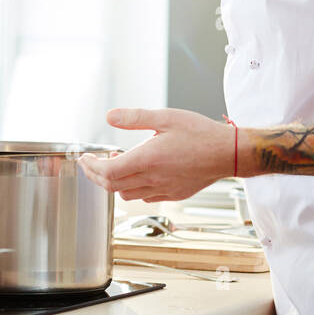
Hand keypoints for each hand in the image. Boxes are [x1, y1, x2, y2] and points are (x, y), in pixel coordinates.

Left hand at [78, 108, 232, 202]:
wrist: (228, 153)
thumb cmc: (201, 133)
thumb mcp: (166, 117)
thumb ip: (135, 117)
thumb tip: (110, 117)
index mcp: (148, 159)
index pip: (108, 171)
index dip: (91, 166)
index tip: (84, 157)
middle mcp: (153, 178)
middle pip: (112, 186)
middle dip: (95, 175)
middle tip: (90, 162)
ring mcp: (163, 189)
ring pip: (126, 195)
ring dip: (113, 182)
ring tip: (115, 163)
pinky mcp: (173, 194)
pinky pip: (144, 197)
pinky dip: (132, 188)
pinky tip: (137, 173)